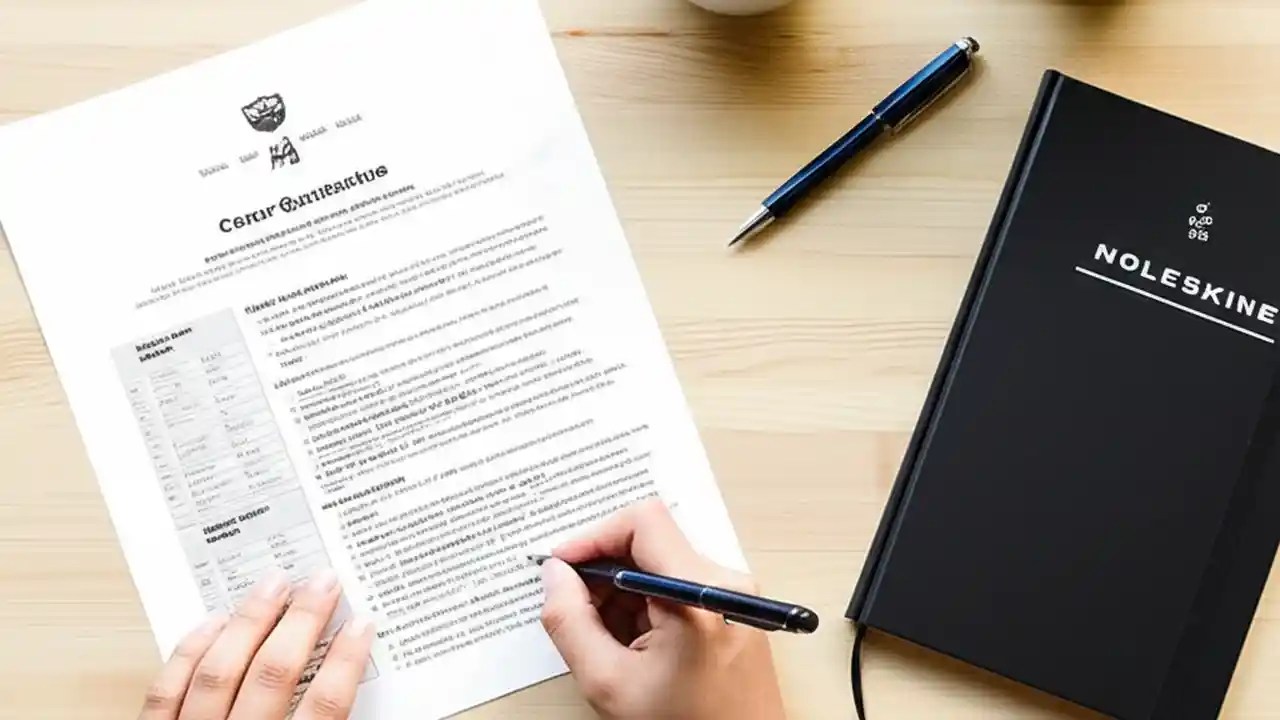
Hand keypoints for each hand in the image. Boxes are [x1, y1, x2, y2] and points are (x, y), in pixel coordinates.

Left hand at [138, 569, 373, 719]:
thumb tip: (346, 674)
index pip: (325, 707)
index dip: (346, 661)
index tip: (362, 624)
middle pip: (273, 676)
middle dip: (303, 621)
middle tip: (324, 582)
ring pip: (219, 672)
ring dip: (250, 622)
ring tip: (273, 583)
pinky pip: (167, 691)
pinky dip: (190, 653)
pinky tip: (213, 623)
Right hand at [539, 499, 787, 719]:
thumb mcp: (609, 683)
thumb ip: (571, 622)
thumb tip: (555, 575)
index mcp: (699, 594)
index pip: (642, 522)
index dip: (593, 537)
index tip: (561, 566)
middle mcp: (726, 583)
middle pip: (649, 543)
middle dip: (602, 573)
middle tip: (574, 611)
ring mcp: (733, 596)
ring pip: (660, 566)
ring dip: (621, 594)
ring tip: (607, 643)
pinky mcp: (732, 610)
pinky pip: (677, 587)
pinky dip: (645, 607)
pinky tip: (633, 648)